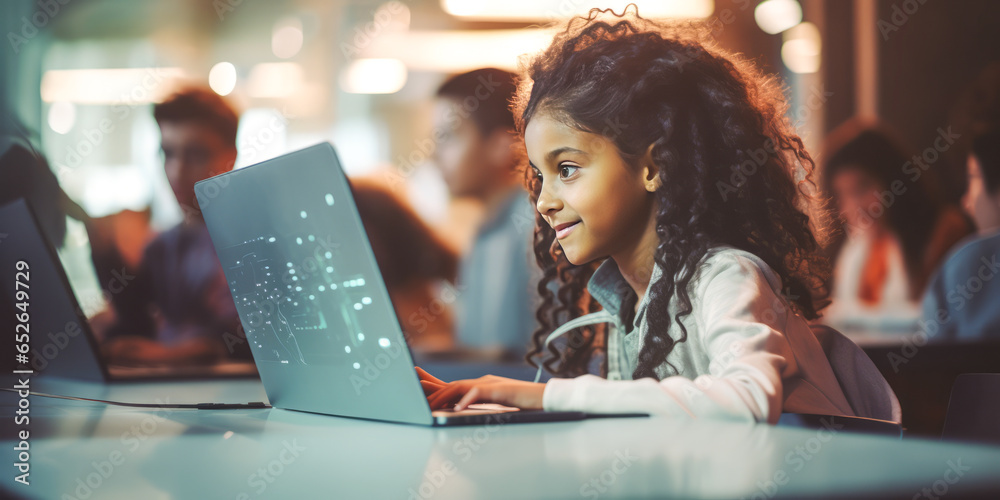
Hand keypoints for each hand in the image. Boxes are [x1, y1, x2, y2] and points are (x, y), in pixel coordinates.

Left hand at [415, 367, 545, 410]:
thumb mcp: (500, 404)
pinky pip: (480, 393)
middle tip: (411, 387)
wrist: (549, 398)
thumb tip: (463, 408)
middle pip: (451, 384)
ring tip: (429, 406)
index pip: (453, 385)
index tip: (416, 382)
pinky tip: (458, 407)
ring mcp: (491, 384)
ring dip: (444, 396)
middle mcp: (483, 381)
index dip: (433, 384)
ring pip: (461, 387)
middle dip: (430, 386)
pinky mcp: (501, 390)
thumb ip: (482, 403)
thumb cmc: (527, 403)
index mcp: (481, 385)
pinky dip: (468, 400)